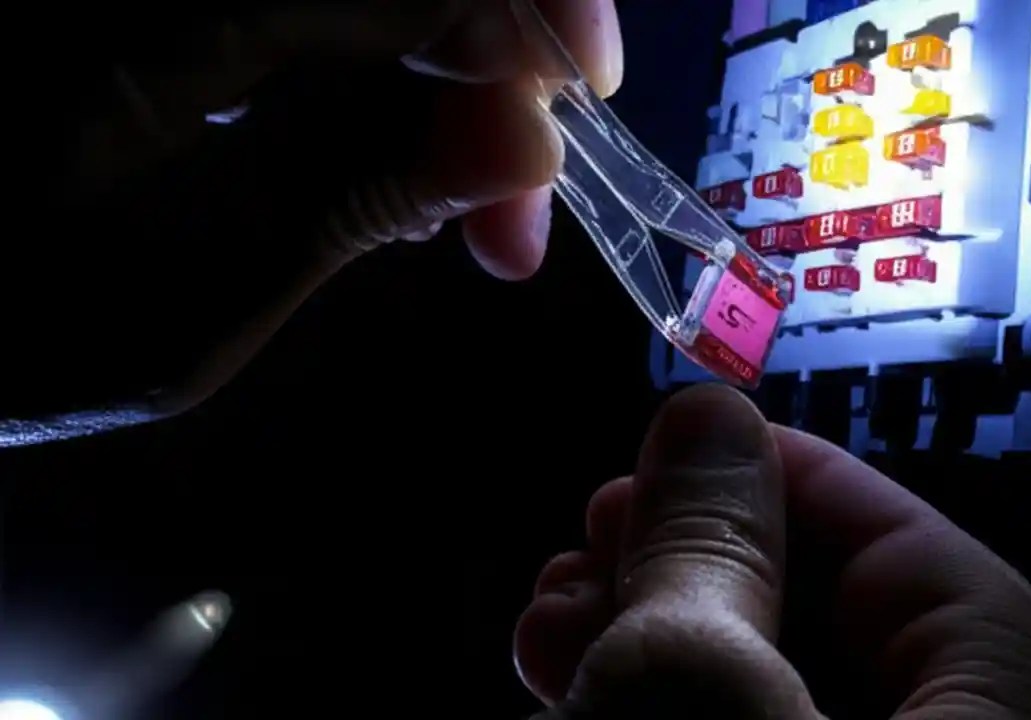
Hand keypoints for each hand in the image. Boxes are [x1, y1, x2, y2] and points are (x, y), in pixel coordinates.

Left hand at [2, 0, 621, 442]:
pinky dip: (400, 104)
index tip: (588, 94)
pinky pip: (345, 39)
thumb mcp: (192, 285)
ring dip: (457, 97)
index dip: (521, 3)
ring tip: (477, 226)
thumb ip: (358, 191)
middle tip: (519, 213)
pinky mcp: (217, 43)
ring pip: (384, 14)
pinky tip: (412, 188)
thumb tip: (529, 141)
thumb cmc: (19, 321)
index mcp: (178, 17)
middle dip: (494, 65)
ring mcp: (214, 24)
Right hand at [514, 385, 1030, 718]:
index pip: (941, 577)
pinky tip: (559, 669)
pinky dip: (639, 699)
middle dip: (694, 556)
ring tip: (559, 603)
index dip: (814, 485)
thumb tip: (707, 424)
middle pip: (833, 631)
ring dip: (642, 626)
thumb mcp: (693, 687)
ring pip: (754, 690)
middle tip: (613, 519)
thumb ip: (708, 549)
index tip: (711, 440)